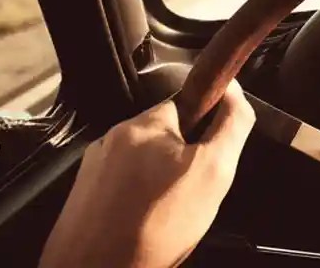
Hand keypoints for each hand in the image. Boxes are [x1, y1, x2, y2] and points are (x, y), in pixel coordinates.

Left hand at [40, 80, 254, 267]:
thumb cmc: (155, 229)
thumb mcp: (213, 172)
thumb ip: (230, 125)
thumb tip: (235, 90)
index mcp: (143, 124)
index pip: (188, 103)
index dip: (208, 129)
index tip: (210, 160)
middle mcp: (112, 139)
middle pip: (165, 137)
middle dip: (183, 161)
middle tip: (192, 195)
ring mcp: (94, 168)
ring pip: (144, 165)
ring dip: (159, 182)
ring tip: (167, 216)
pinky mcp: (85, 196)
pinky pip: (123, 188)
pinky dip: (138, 201)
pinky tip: (145, 223)